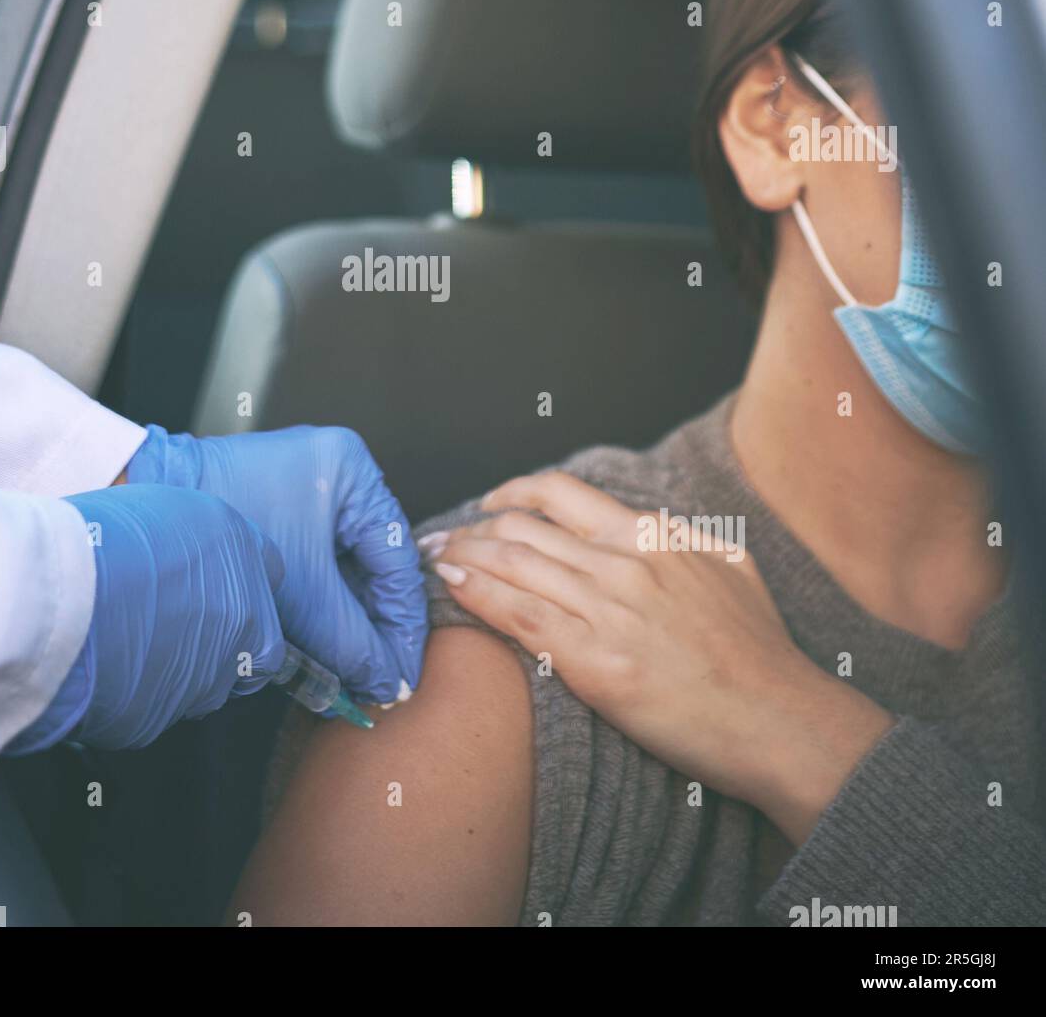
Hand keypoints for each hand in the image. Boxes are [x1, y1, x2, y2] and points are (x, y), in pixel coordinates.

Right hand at [9, 484, 285, 752]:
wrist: (59, 597)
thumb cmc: (97, 536)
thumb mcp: (158, 508)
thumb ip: (187, 537)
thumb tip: (180, 554)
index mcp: (242, 553)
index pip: (269, 573)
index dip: (243, 582)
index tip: (217, 586)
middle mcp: (243, 616)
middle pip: (260, 645)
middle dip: (230, 646)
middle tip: (179, 632)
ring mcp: (210, 674)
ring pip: (210, 686)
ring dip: (184, 674)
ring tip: (132, 650)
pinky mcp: (164, 717)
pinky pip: (158, 710)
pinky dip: (138, 697)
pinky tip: (104, 672)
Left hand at [127, 425, 425, 704]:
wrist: (150, 509)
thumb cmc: (223, 526)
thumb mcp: (303, 593)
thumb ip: (352, 641)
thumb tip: (386, 681)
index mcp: (352, 469)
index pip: (396, 557)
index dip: (402, 623)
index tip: (404, 672)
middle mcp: (336, 473)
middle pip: (375, 562)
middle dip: (378, 625)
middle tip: (385, 678)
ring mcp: (308, 490)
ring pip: (347, 567)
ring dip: (353, 620)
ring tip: (359, 670)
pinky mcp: (281, 512)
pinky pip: (320, 564)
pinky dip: (326, 604)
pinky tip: (331, 643)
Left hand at [422, 471, 893, 839]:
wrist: (780, 719)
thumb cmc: (760, 651)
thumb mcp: (730, 566)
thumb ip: (679, 537)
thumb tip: (643, 523)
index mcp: (654, 535)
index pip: (563, 494)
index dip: (513, 493)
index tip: (491, 505)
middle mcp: (624, 562)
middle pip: (524, 526)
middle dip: (472, 528)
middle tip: (443, 537)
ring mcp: (608, 608)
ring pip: (512, 563)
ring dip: (461, 555)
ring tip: (434, 558)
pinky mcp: (594, 659)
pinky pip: (517, 614)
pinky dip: (476, 592)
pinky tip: (451, 585)